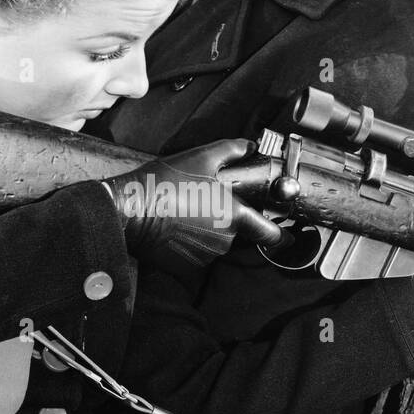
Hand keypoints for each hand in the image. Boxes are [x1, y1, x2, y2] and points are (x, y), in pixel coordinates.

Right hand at [101, 140, 282, 272]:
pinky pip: (196, 258)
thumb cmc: (165, 182)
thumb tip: (251, 146)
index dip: (279, 235)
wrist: (130, 209)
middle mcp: (224, 240)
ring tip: (185, 215)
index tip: (283, 236)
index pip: (269, 233)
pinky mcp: (185, 268)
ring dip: (207, 234)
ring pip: (215, 246)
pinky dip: (190, 247)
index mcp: (234, 215)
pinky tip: (175, 230)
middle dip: (226, 223)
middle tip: (203, 205)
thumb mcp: (201, 157)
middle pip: (236, 235)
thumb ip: (232, 150)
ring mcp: (205, 256)